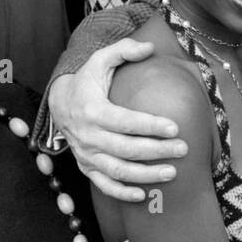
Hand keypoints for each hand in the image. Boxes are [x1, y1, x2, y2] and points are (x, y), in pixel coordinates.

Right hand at [50, 39, 186, 202]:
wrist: (58, 104)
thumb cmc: (86, 81)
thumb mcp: (99, 59)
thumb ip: (123, 50)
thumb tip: (149, 47)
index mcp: (92, 110)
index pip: (126, 121)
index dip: (150, 126)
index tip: (175, 127)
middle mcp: (88, 136)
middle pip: (126, 149)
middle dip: (156, 151)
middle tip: (183, 149)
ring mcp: (86, 154)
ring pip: (117, 171)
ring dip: (145, 175)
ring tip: (172, 172)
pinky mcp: (86, 166)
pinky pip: (103, 185)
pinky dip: (122, 193)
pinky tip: (144, 195)